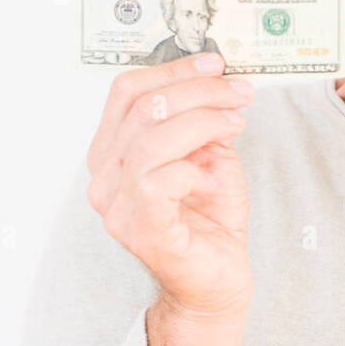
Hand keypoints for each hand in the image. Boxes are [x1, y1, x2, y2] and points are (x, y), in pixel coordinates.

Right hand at [86, 52, 254, 320]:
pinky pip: (160, 180)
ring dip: (204, 120)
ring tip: (237, 122)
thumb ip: (202, 121)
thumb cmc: (209, 220)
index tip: (216, 63)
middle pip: (142, 107)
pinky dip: (196, 169)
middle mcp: (104, 178)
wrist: (217, 282)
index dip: (173, 70)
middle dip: (199, 90)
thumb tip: (217, 79)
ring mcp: (117, 207)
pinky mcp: (141, 230)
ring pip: (152, 139)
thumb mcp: (210, 155)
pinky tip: (215, 178)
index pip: (126, 91)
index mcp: (113, 153)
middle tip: (240, 91)